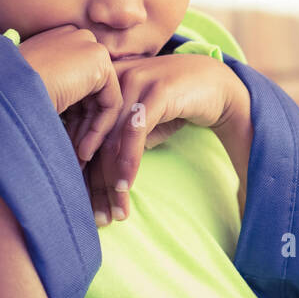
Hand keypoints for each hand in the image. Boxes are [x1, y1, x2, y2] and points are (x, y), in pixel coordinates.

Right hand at [15, 25, 122, 164]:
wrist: (4, 90)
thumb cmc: (5, 97)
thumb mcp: (30, 94)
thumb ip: (52, 96)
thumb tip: (64, 118)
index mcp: (53, 42)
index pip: (72, 84)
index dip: (69, 118)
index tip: (61, 142)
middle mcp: (72, 39)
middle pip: (88, 93)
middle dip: (80, 128)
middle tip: (73, 156)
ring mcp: (87, 45)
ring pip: (99, 100)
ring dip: (88, 134)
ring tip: (77, 161)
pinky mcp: (99, 60)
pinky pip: (110, 102)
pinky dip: (99, 129)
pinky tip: (83, 151)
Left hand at [95, 53, 247, 223]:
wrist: (218, 85)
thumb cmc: (176, 102)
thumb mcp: (142, 118)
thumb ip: (118, 135)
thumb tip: (95, 168)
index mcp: (104, 83)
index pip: (84, 131)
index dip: (80, 169)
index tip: (81, 202)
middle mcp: (114, 80)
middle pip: (94, 138)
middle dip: (93, 183)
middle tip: (96, 217)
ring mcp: (135, 81)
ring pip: (111, 139)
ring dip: (109, 181)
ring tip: (111, 211)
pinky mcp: (156, 92)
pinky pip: (134, 133)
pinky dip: (128, 163)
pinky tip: (124, 187)